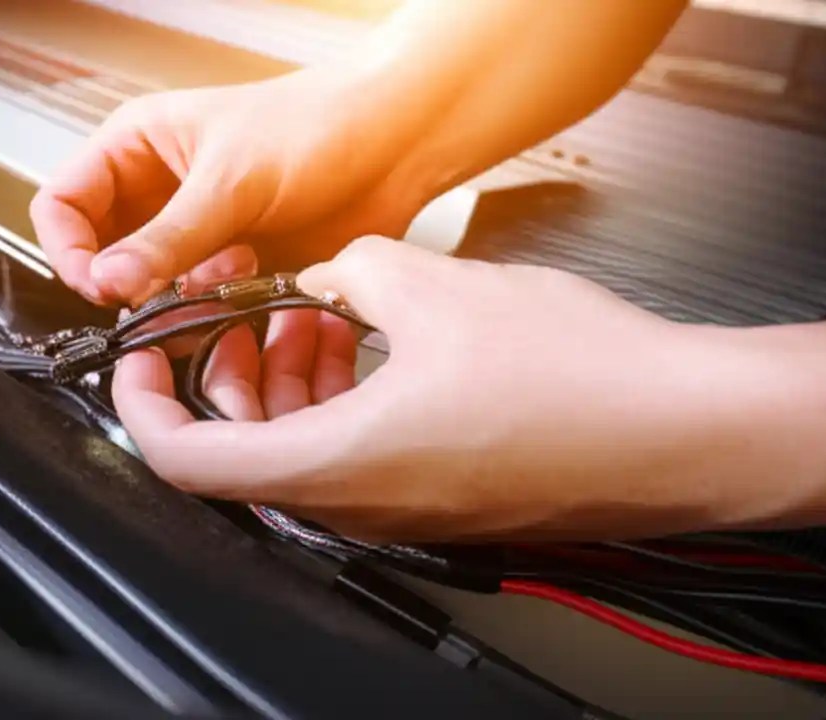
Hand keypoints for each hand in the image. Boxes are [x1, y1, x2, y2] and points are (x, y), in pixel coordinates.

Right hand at [29, 66, 450, 307]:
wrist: (395, 146)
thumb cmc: (317, 125)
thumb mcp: (230, 180)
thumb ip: (167, 238)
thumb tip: (110, 281)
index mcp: (138, 148)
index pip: (64, 204)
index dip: (70, 248)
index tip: (98, 283)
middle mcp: (160, 193)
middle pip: (105, 256)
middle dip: (130, 283)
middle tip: (156, 295)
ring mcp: (197, 233)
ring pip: (153, 289)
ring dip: (179, 298)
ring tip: (220, 278)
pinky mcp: (234, 267)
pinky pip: (200, 305)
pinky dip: (216, 309)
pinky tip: (250, 283)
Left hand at [111, 236, 821, 542]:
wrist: (684, 431)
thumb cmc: (581, 382)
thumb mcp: (433, 288)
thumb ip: (353, 271)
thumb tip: (336, 273)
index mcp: (338, 466)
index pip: (186, 461)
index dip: (141, 406)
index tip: (141, 359)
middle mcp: (361, 506)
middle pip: (242, 454)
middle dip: (227, 375)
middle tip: (248, 316)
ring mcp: (403, 511)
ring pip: (303, 454)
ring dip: (289, 384)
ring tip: (319, 315)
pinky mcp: (443, 499)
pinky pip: (359, 458)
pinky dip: (341, 402)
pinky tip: (374, 342)